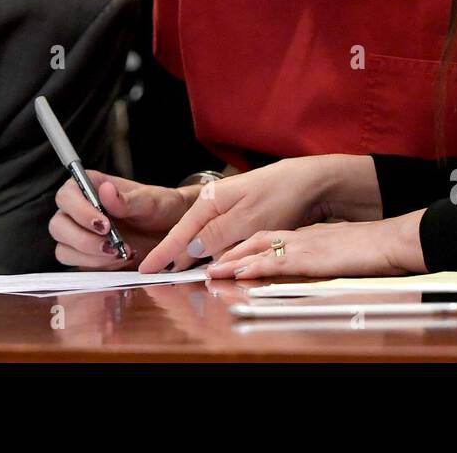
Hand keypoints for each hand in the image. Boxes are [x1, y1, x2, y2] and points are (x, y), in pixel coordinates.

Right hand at [50, 171, 197, 268]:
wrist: (172, 231)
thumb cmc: (161, 208)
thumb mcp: (150, 201)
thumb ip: (128, 199)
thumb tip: (106, 191)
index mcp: (90, 187)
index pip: (67, 195)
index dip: (79, 210)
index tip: (104, 224)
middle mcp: (79, 210)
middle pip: (58, 226)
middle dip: (83, 239)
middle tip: (112, 245)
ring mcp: (80, 235)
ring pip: (64, 249)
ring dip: (90, 256)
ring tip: (122, 253)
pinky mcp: (86, 257)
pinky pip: (78, 266)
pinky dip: (97, 266)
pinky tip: (121, 261)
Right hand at [139, 155, 369, 273]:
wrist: (312, 181)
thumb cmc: (281, 195)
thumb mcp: (247, 220)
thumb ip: (216, 236)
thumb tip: (188, 251)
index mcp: (210, 201)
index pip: (180, 233)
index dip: (162, 254)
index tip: (144, 269)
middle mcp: (215, 205)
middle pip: (187, 236)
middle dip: (171, 256)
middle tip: (152, 275)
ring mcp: (229, 211)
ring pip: (203, 240)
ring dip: (190, 256)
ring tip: (171, 272)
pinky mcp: (242, 218)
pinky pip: (219, 239)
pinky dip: (210, 252)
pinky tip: (204, 263)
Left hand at [205, 212, 427, 279]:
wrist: (392, 240)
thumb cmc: (374, 249)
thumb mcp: (341, 251)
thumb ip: (323, 257)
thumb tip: (313, 266)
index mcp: (308, 235)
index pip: (269, 238)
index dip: (246, 247)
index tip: (228, 257)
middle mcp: (301, 237)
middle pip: (257, 240)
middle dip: (231, 252)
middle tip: (211, 264)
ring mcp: (304, 245)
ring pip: (260, 249)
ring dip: (234, 260)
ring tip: (214, 271)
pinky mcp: (311, 257)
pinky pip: (276, 261)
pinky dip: (255, 267)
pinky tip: (240, 273)